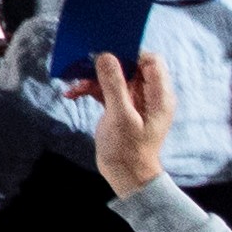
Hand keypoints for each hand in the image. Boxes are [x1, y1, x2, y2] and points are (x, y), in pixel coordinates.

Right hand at [83, 48, 182, 199]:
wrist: (126, 176)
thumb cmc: (129, 150)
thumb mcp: (121, 116)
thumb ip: (114, 85)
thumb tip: (106, 57)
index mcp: (158, 96)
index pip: (151, 61)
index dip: (131, 54)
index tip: (109, 55)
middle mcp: (148, 95)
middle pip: (129, 67)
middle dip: (106, 66)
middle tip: (85, 66)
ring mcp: (133, 102)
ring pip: (114, 78)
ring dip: (93, 79)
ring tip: (74, 85)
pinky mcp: (119, 108)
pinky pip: (105, 91)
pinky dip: (90, 90)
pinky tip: (73, 94)